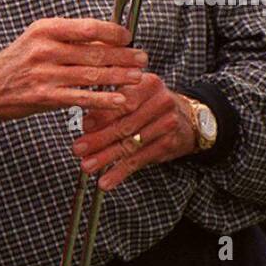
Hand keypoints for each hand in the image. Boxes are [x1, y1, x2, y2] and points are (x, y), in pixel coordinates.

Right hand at [0, 17, 147, 127]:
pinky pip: (81, 97)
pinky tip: (120, 100)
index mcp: (46, 29)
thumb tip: (107, 36)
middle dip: (123, 56)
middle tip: (143, 58)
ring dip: (119, 77)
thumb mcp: (38, 40)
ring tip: (138, 77)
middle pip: (94, 52)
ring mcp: (45, 74)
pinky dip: (103, 100)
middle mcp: (45, 49)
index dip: (113, 32)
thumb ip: (69, 37)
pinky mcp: (45, 97)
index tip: (128, 37)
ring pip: (91, 75)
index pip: (88, 27)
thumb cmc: (19, 62)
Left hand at [71, 73, 198, 190]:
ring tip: (87, 166)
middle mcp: (161, 102)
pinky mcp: (168, 145)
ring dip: (106, 158)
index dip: (102, 115)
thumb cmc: (150, 104)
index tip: (83, 126)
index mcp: (149, 84)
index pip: (123, 101)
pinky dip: (120, 173)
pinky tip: (106, 181)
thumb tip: (84, 121)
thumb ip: (112, 103)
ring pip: (130, 145)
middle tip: (78, 149)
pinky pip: (139, 160)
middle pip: (125, 124)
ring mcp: (167, 125)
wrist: (187, 117)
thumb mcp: (135, 94)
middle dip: (99, 139)